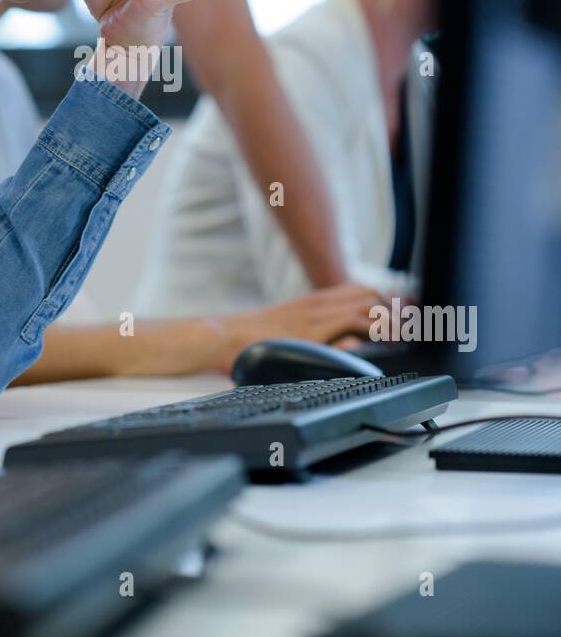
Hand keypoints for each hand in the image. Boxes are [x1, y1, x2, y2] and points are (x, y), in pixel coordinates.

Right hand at [214, 284, 390, 372]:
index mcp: (315, 303)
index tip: (406, 315)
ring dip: (390, 317)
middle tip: (412, 326)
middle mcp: (320, 302)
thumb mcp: (291, 334)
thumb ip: (318, 336)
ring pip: (369, 301)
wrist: (224, 336)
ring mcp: (317, 312)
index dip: (388, 301)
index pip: (361, 291)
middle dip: (396, 308)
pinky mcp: (314, 326)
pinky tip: (386, 341)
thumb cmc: (252, 341)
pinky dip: (377, 327)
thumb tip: (353, 346)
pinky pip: (356, 319)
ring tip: (404, 335)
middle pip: (371, 292)